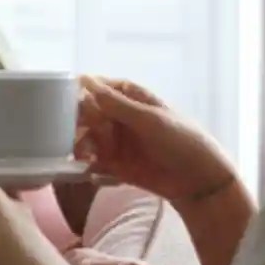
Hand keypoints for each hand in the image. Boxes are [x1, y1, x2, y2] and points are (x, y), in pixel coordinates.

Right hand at [77, 76, 235, 201]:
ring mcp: (115, 141)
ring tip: (85, 156)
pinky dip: (85, 166)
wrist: (200, 183)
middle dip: (77, 122)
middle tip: (74, 133)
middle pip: (86, 113)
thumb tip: (84, 81)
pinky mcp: (114, 165)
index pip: (98, 87)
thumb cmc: (181, 141)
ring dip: (80, 145)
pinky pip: (91, 162)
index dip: (81, 91)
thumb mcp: (149, 120)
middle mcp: (118, 116)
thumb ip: (116, 104)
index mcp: (130, 97)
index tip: (64, 99)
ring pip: (85, 137)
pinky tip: (87, 170)